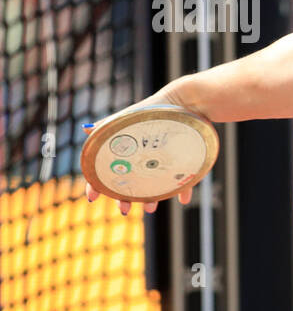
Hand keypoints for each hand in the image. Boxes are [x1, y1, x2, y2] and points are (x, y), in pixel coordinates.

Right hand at [81, 88, 196, 214]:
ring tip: (150, 209)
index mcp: (128, 151)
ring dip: (152, 198)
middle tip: (125, 210)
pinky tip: (183, 200)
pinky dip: (184, 190)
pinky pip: (186, 180)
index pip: (108, 171)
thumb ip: (107, 127)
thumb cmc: (153, 109)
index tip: (93, 198)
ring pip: (156, 186)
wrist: (186, 100)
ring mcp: (166, 162)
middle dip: (125, 198)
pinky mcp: (188, 162)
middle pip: (131, 184)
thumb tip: (85, 130)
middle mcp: (146, 159)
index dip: (97, 185)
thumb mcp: (127, 119)